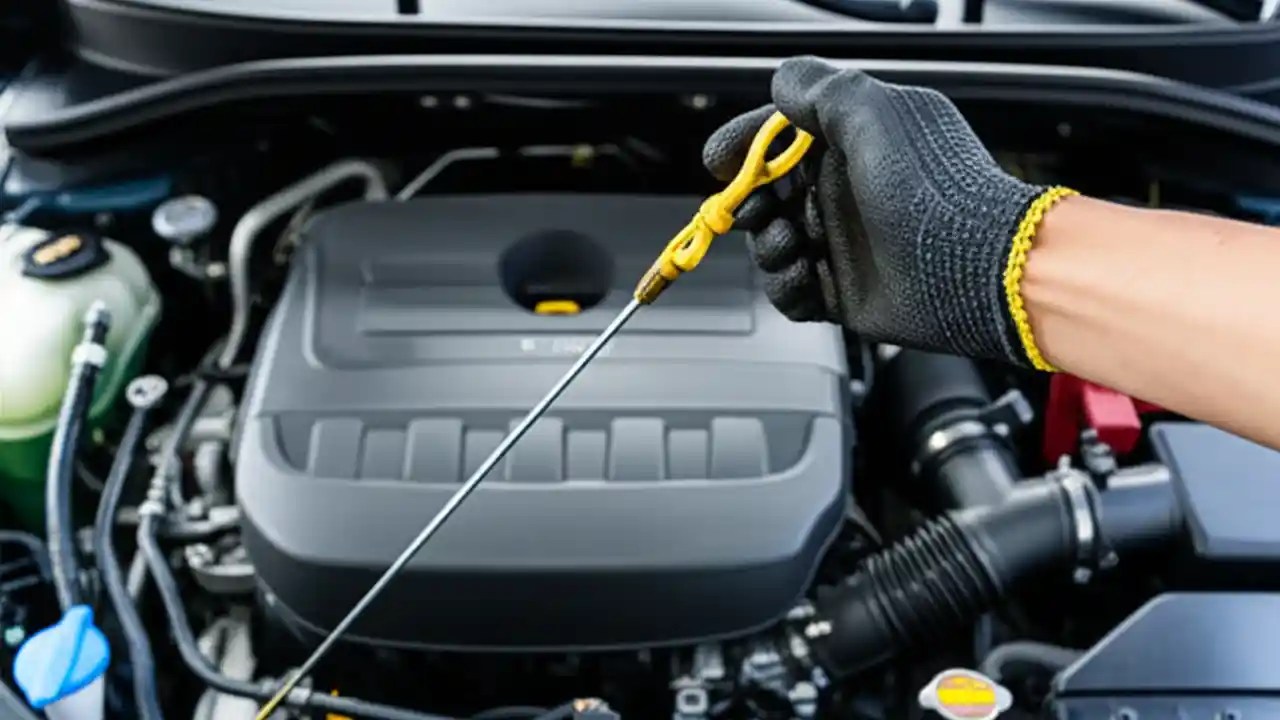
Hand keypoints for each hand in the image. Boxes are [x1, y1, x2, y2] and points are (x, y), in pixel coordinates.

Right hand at [704, 56, 1069, 366]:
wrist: (971, 268)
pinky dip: (786, 285)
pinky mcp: (844, 292)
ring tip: (789, 244)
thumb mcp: (871, 112)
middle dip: (751, 202)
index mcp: (853, 144)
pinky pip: (792, 290)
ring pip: (774, 243)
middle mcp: (847, 192)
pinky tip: (801, 276)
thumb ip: (819, 90)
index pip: (782, 138)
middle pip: (769, 194)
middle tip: (756, 210)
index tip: (719, 160)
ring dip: (767, 246)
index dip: (745, 146)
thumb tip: (782, 82)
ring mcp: (845, 243)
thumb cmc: (930, 187)